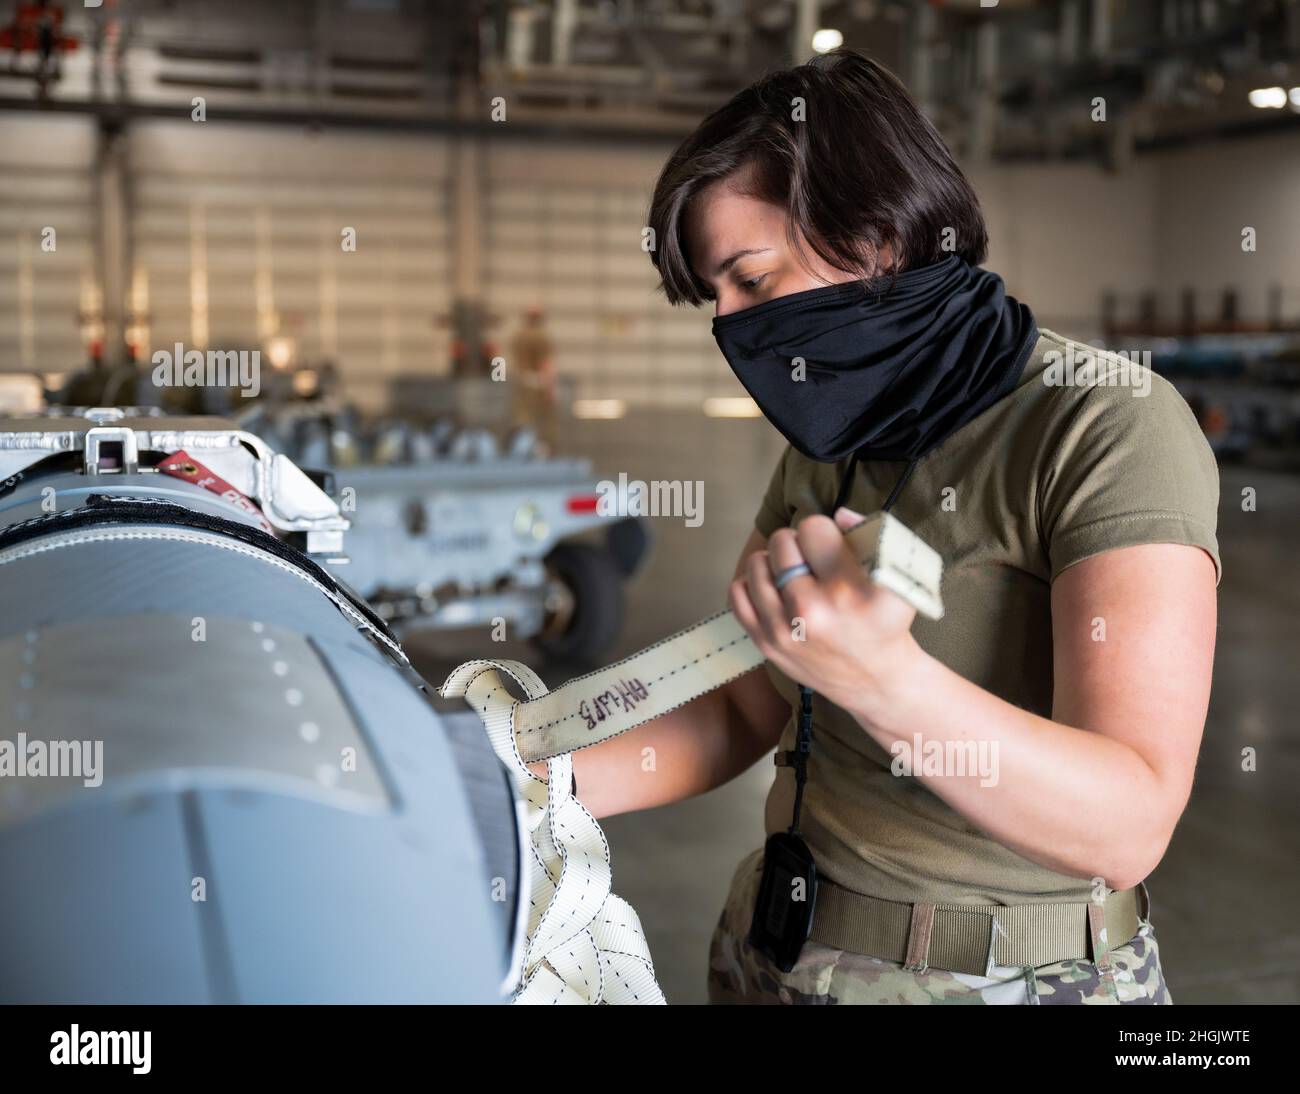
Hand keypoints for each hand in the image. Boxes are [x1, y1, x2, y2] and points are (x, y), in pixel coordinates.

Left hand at [728, 507, 920, 718]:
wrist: (875, 680)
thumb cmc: (886, 623)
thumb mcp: (897, 581)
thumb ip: (870, 538)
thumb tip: (837, 514)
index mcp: (849, 590)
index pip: (812, 528)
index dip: (821, 530)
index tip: (829, 543)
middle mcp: (813, 610)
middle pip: (782, 542)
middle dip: (796, 542)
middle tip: (810, 558)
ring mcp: (784, 630)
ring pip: (757, 564)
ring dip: (773, 560)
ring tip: (791, 571)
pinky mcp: (766, 644)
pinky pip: (738, 593)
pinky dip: (751, 582)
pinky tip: (772, 587)